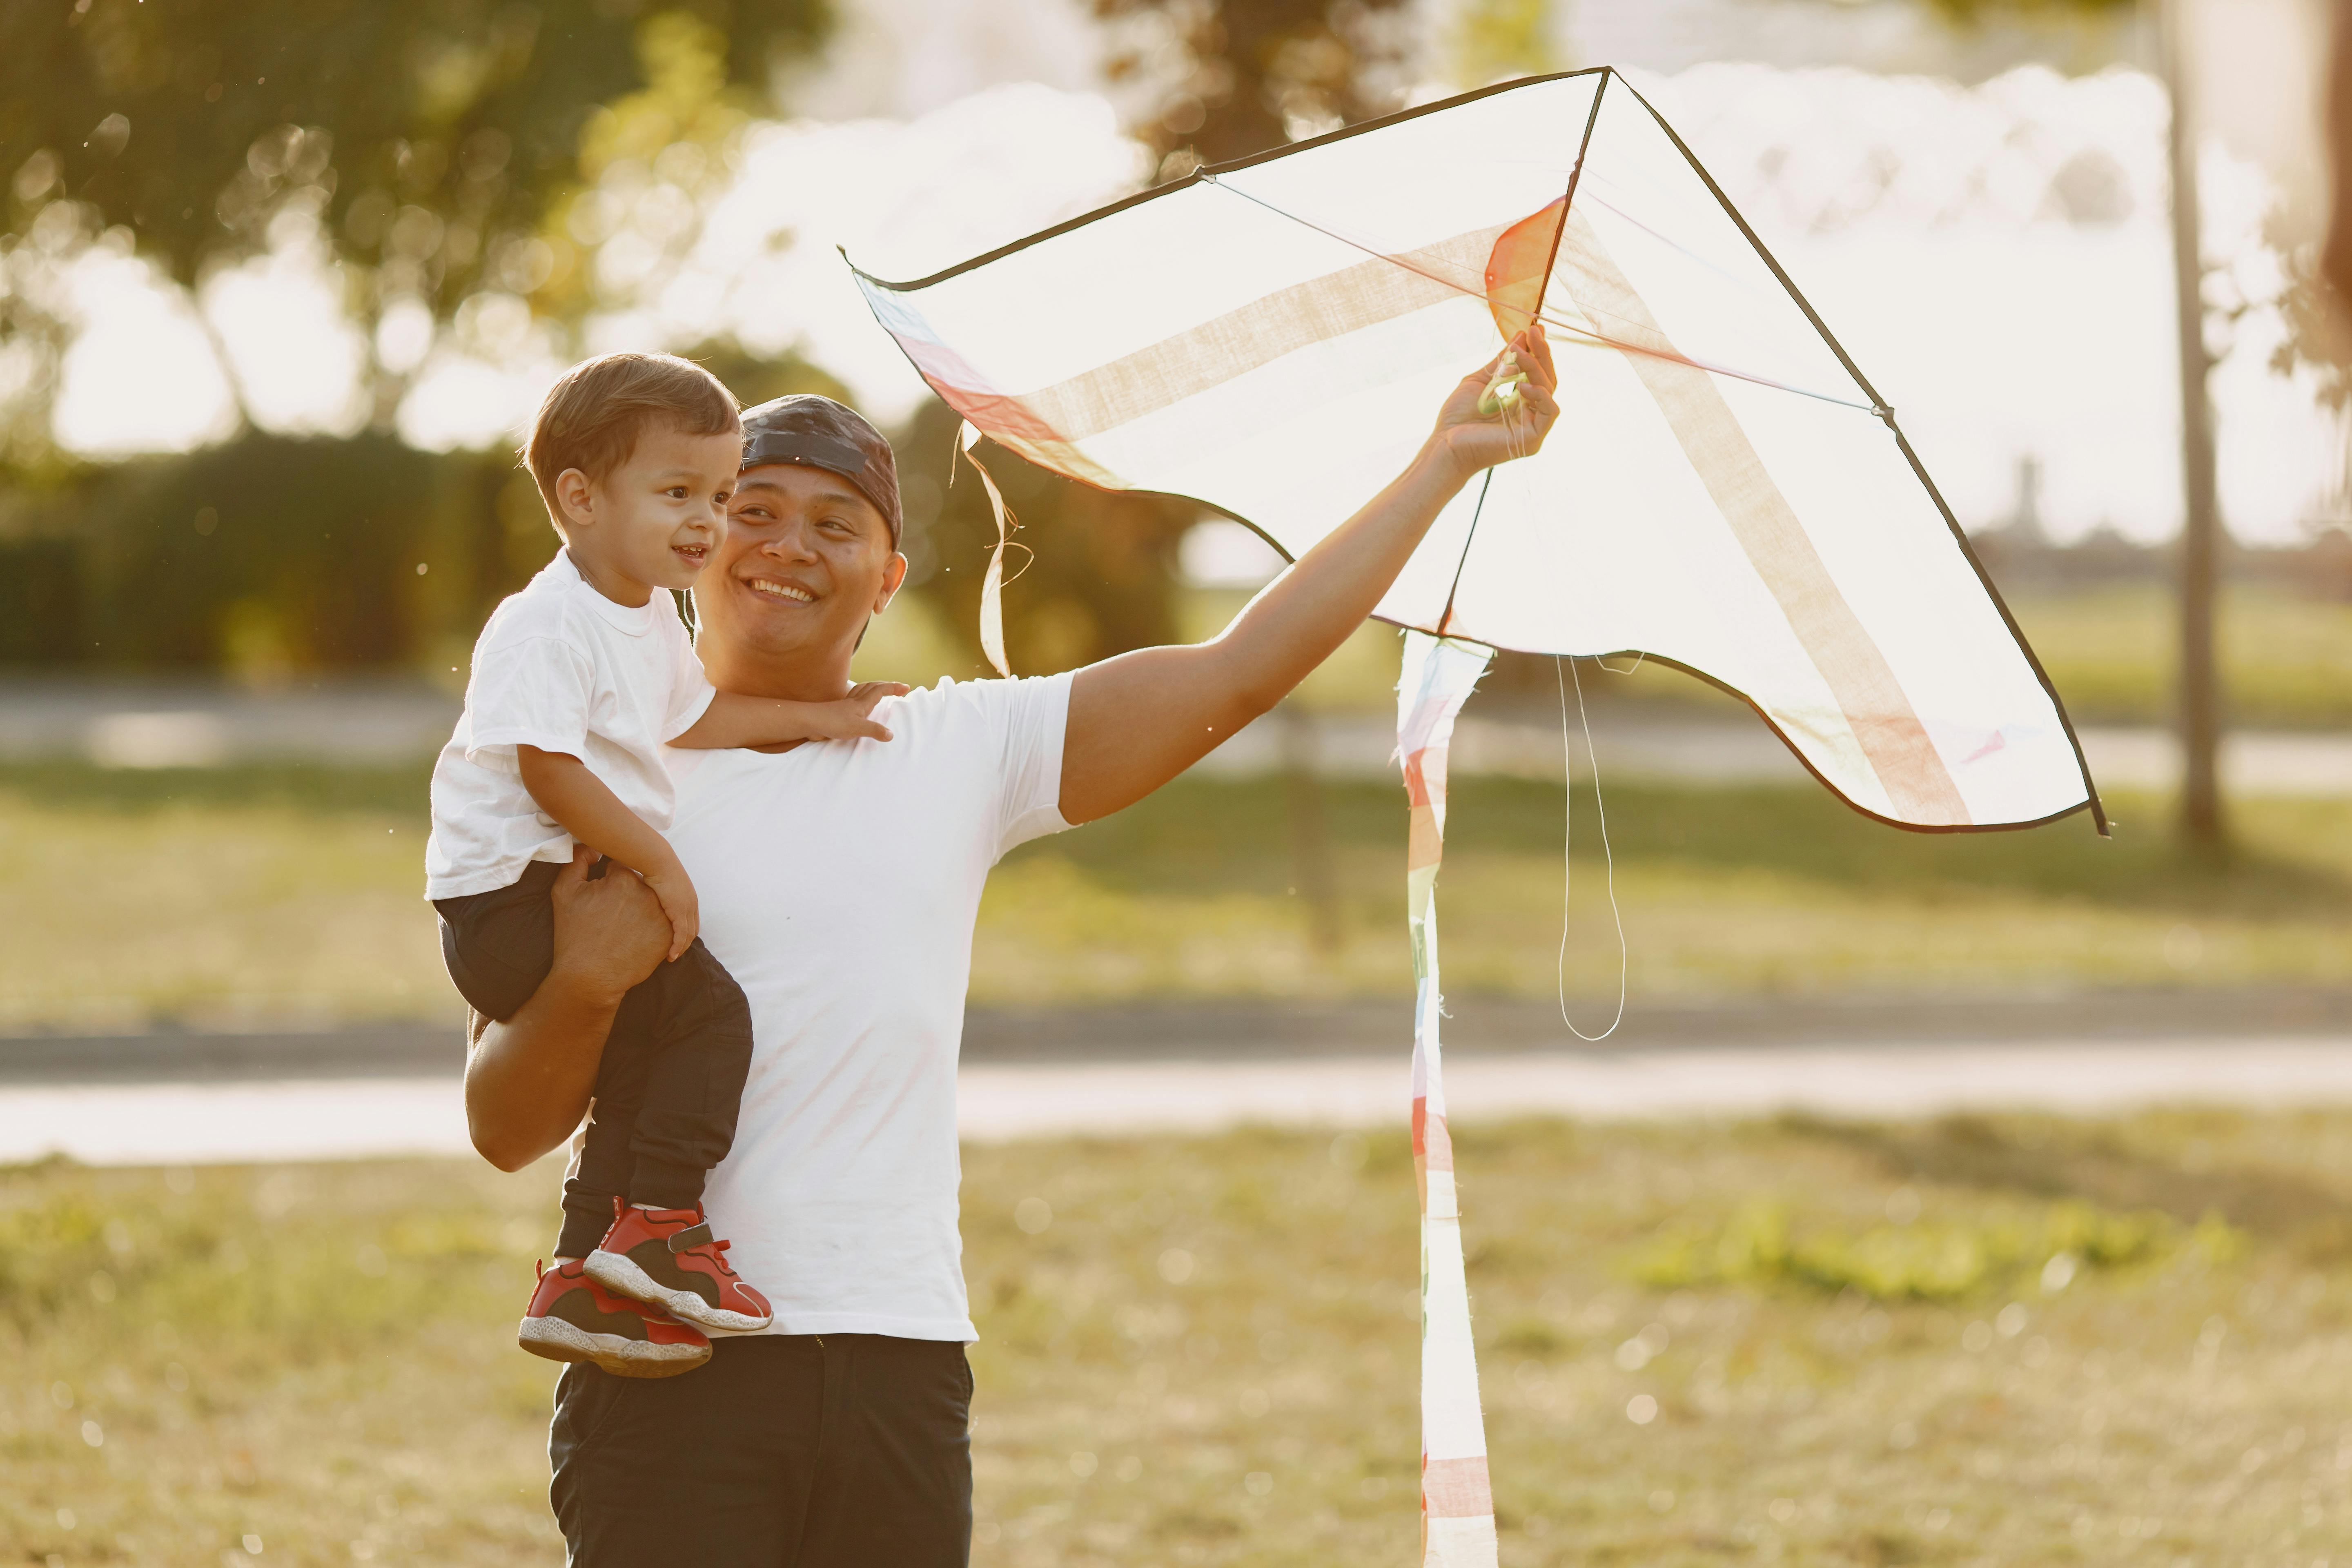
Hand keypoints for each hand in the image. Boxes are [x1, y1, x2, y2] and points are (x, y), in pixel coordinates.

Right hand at [546, 846, 672, 1002]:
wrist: (588, 976)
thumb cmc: (573, 935)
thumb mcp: (564, 891)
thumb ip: (577, 861)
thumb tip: (592, 846)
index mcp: (624, 879)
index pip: (621, 868)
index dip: (610, 879)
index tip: (603, 893)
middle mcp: (648, 893)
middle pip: (640, 884)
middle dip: (628, 894)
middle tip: (612, 914)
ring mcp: (662, 915)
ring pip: (654, 903)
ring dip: (643, 908)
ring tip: (623, 925)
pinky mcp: (669, 936)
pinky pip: (665, 924)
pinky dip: (653, 926)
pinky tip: (637, 934)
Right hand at [641, 859, 700, 961]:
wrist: (658, 861)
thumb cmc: (654, 867)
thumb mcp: (657, 883)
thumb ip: (656, 892)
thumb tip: (644, 893)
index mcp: (688, 897)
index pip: (691, 920)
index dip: (685, 933)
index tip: (677, 942)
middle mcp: (692, 903)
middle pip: (693, 929)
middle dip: (685, 943)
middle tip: (675, 954)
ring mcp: (688, 908)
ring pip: (688, 935)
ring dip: (681, 948)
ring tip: (672, 958)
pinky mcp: (680, 912)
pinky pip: (681, 934)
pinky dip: (677, 946)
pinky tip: (671, 955)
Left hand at [799, 681, 911, 742]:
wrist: (809, 721)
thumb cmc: (832, 723)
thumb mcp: (857, 728)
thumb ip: (874, 730)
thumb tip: (891, 735)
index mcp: (862, 703)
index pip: (881, 691)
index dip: (894, 688)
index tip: (906, 688)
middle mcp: (854, 701)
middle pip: (873, 687)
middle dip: (887, 685)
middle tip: (899, 687)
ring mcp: (845, 705)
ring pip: (862, 691)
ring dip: (874, 687)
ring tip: (881, 690)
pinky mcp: (838, 712)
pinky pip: (853, 699)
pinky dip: (861, 697)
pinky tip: (859, 704)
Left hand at [1430, 322, 1558, 479]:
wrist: (1445, 444)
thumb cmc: (1457, 417)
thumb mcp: (1480, 381)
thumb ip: (1502, 362)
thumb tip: (1520, 336)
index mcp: (1519, 402)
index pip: (1536, 373)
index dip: (1537, 351)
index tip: (1534, 329)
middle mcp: (1529, 414)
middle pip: (1547, 379)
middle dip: (1541, 353)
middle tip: (1534, 331)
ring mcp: (1533, 427)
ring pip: (1548, 390)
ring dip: (1535, 368)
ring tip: (1518, 353)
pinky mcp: (1533, 439)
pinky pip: (1549, 412)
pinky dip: (1540, 395)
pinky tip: (1523, 384)